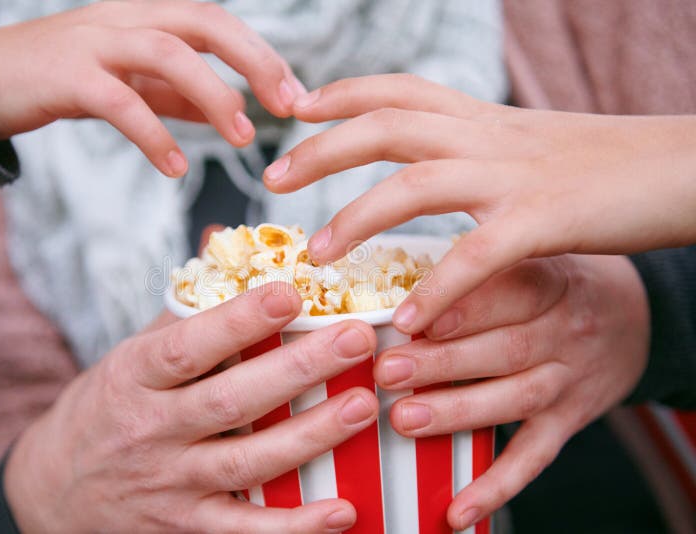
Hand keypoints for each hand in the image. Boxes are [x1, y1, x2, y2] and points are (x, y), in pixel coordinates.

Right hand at [0, 0, 304, 176]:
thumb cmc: (63, 79)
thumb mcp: (130, 82)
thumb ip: (175, 94)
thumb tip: (223, 112)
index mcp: (146, 16)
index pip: (217, 23)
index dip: (261, 55)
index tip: (296, 96)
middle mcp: (125, 18)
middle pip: (203, 22)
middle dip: (253, 60)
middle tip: (287, 106)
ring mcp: (94, 41)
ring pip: (167, 53)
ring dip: (213, 95)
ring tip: (243, 138)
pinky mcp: (66, 76)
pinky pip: (120, 101)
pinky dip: (153, 134)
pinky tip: (176, 167)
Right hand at [4, 282, 377, 532]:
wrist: (54, 488)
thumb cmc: (108, 407)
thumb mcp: (131, 352)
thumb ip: (184, 305)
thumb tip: (224, 238)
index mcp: (135, 376)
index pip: (188, 345)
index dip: (238, 320)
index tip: (290, 293)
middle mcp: (150, 430)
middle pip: (230, 400)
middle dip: (298, 369)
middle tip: (356, 339)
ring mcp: (169, 483)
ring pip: (246, 461)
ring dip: (310, 435)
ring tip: (363, 405)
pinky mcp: (185, 527)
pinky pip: (244, 530)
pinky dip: (294, 526)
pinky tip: (342, 509)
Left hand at [264, 73, 695, 332]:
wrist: (683, 166)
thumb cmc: (603, 166)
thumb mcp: (526, 145)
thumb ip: (474, 149)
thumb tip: (427, 161)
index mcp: (483, 119)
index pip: (399, 89)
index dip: (342, 93)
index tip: (296, 107)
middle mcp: (490, 137)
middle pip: (388, 125)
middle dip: (323, 147)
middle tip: (272, 178)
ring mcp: (515, 176)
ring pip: (417, 184)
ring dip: (359, 217)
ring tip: (319, 255)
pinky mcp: (546, 220)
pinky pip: (477, 255)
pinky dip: (438, 288)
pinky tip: (408, 319)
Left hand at [369, 254, 648, 529]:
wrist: (634, 314)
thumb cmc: (554, 280)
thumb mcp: (530, 248)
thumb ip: (479, 259)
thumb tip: (396, 273)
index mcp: (550, 281)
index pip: (508, 290)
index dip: (459, 305)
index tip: (410, 318)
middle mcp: (565, 330)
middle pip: (504, 348)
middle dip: (442, 363)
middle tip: (389, 372)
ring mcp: (569, 378)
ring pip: (514, 399)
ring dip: (457, 412)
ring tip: (405, 420)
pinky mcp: (571, 418)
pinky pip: (534, 456)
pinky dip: (497, 485)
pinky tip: (459, 508)